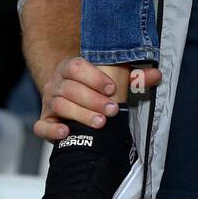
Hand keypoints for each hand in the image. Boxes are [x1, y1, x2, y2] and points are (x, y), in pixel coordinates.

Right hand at [34, 57, 162, 142]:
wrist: (70, 96)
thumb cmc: (95, 87)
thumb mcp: (112, 78)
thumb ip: (135, 76)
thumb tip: (157, 75)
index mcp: (69, 67)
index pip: (76, 67)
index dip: (93, 77)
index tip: (112, 88)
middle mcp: (56, 82)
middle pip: (69, 88)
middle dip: (92, 100)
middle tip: (112, 110)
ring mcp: (48, 102)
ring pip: (60, 105)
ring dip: (80, 114)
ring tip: (100, 123)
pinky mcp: (45, 120)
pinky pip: (41, 126)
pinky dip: (51, 129)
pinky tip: (66, 132)